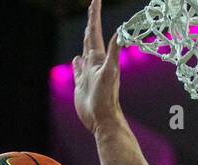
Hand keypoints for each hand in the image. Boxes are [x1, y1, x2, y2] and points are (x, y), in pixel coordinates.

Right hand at [73, 0, 121, 134]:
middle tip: (92, 7)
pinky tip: (76, 59)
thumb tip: (120, 33)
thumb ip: (114, 53)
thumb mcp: (110, 73)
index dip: (94, 16)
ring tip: (86, 30)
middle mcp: (94, 64)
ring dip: (84, 41)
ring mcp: (88, 74)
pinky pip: (78, 69)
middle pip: (90, 38)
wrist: (102, 120)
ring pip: (84, 52)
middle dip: (91, 22)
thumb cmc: (106, 98)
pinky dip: (76, 63)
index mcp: (99, 58)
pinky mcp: (81, 85)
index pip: (95, 32)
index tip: (95, 0)